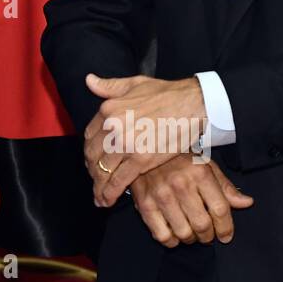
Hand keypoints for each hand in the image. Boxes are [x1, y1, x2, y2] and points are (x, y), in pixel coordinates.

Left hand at [83, 73, 208, 205]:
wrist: (193, 104)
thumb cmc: (167, 93)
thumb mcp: (134, 83)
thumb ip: (109, 86)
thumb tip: (88, 81)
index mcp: (108, 109)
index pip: (89, 136)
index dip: (89, 150)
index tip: (93, 159)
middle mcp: (112, 127)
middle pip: (92, 155)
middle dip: (92, 170)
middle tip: (96, 180)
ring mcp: (126, 144)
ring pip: (103, 170)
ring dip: (98, 186)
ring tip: (98, 197)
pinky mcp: (141, 160)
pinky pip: (118, 180)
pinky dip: (109, 193)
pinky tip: (106, 200)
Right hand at [129, 155, 253, 246]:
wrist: (144, 149)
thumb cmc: (177, 158)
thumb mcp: (205, 165)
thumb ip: (225, 187)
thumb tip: (246, 203)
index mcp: (199, 173)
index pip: (220, 209)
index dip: (226, 227)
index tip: (226, 235)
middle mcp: (181, 184)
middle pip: (202, 224)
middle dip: (208, 236)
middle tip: (207, 235)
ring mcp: (161, 195)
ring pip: (184, 233)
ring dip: (191, 239)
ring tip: (191, 233)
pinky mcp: (145, 204)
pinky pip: (162, 235)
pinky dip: (171, 241)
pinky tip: (174, 234)